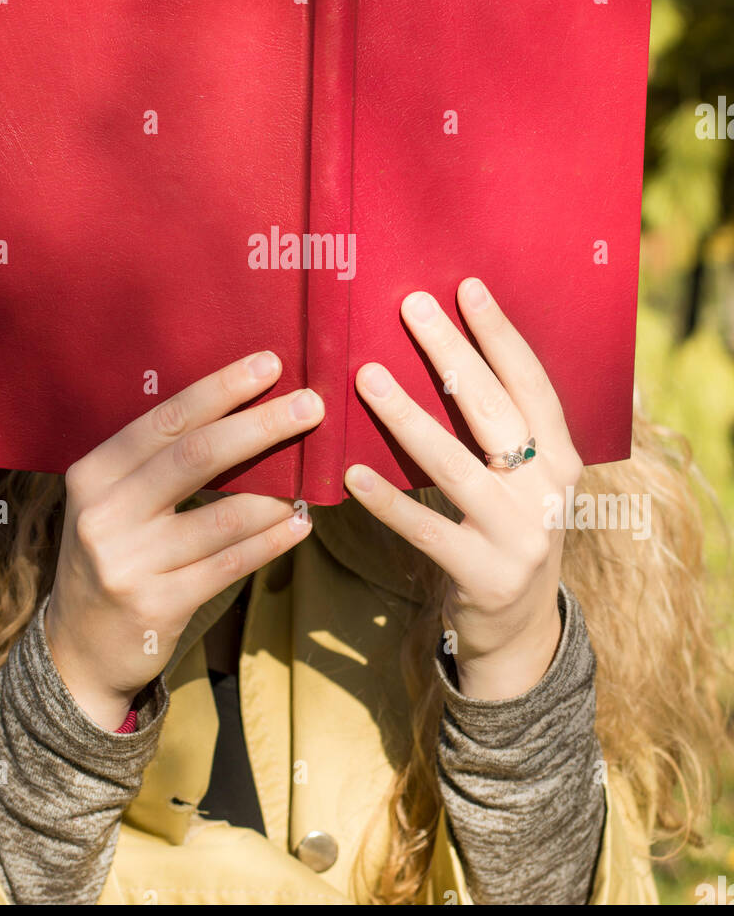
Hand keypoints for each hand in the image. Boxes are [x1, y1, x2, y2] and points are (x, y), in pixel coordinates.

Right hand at [45, 353, 323, 728]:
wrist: (78, 649)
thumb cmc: (114, 554)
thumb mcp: (114, 501)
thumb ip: (158, 462)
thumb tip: (242, 409)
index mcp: (93, 473)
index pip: (166, 419)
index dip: (221, 389)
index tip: (271, 364)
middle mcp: (104, 514)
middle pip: (197, 456)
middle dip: (261, 426)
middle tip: (311, 405)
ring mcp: (129, 563)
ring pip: (223, 516)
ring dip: (278, 494)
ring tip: (314, 475)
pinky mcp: (157, 604)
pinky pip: (231, 564)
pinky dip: (271, 541)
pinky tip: (299, 524)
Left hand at [344, 279, 582, 700]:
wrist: (520, 629)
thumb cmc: (507, 529)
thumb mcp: (522, 480)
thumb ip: (499, 429)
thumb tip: (444, 349)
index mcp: (562, 457)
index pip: (531, 383)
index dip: (500, 334)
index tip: (466, 286)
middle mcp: (549, 492)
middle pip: (494, 411)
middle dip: (451, 354)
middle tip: (410, 307)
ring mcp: (521, 535)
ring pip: (456, 466)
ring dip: (408, 418)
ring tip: (366, 376)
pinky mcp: (485, 575)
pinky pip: (428, 530)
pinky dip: (389, 501)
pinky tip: (352, 474)